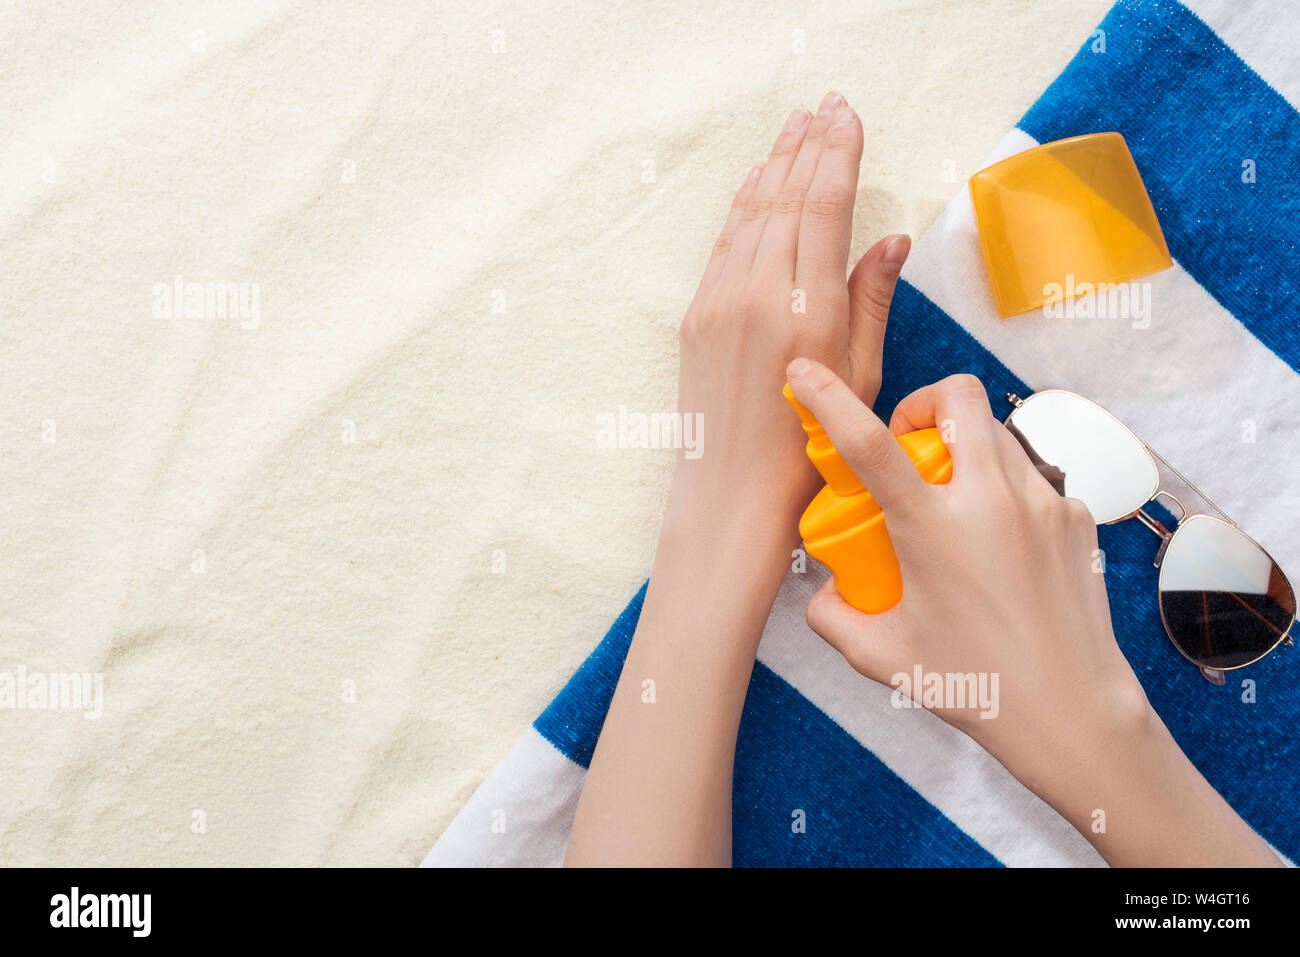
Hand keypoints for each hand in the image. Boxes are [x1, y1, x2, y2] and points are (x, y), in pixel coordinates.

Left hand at [669, 91, 909, 541]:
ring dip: (774, 167)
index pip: (824, 208)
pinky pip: (724, 245)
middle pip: (786, 200)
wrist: (733, 494)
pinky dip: (743, 208)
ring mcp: (720, 303)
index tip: (849, 118)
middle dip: (808, 146)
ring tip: (795, 128)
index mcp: (807, 309)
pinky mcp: (697, 318)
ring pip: (751, 216)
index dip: (837, 156)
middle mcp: (757, 295)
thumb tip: (890, 240)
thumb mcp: (860, 375)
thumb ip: (872, 299)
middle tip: (827, 106)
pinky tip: (758, 185)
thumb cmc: (809, 448)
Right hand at [784, 362, 1149, 787]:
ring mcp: (1042, 502)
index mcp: (933, 526)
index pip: (867, 442)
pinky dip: (1004, 490)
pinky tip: (999, 544)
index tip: (804, 374)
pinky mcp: (1076, 518)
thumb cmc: (977, 688)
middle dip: (923, 402)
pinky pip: (1031, 477)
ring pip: (997, 431)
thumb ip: (832, 616)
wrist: (1072, 713)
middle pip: (957, 396)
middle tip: (906, 447)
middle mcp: (991, 499)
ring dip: (964, 445)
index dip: (828, 398)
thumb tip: (823, 589)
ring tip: (952, 501)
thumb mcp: (880, 656)